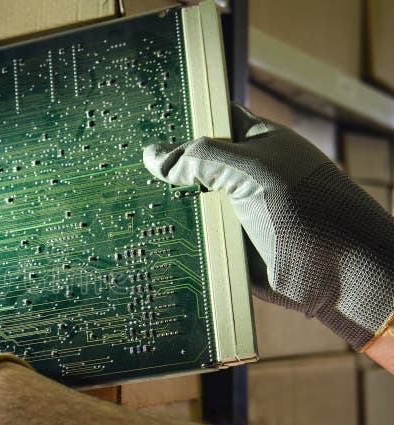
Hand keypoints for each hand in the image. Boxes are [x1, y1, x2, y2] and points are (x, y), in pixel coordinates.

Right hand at [143, 103, 393, 350]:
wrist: (338, 275)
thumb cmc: (307, 209)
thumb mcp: (250, 169)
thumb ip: (199, 158)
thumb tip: (152, 157)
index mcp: (254, 141)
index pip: (207, 119)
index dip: (175, 118)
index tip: (135, 118)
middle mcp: (240, 173)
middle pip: (189, 163)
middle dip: (160, 165)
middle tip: (117, 162)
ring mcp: (231, 210)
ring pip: (185, 201)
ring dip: (160, 204)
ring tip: (118, 196)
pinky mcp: (224, 245)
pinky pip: (191, 235)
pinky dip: (170, 236)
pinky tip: (138, 230)